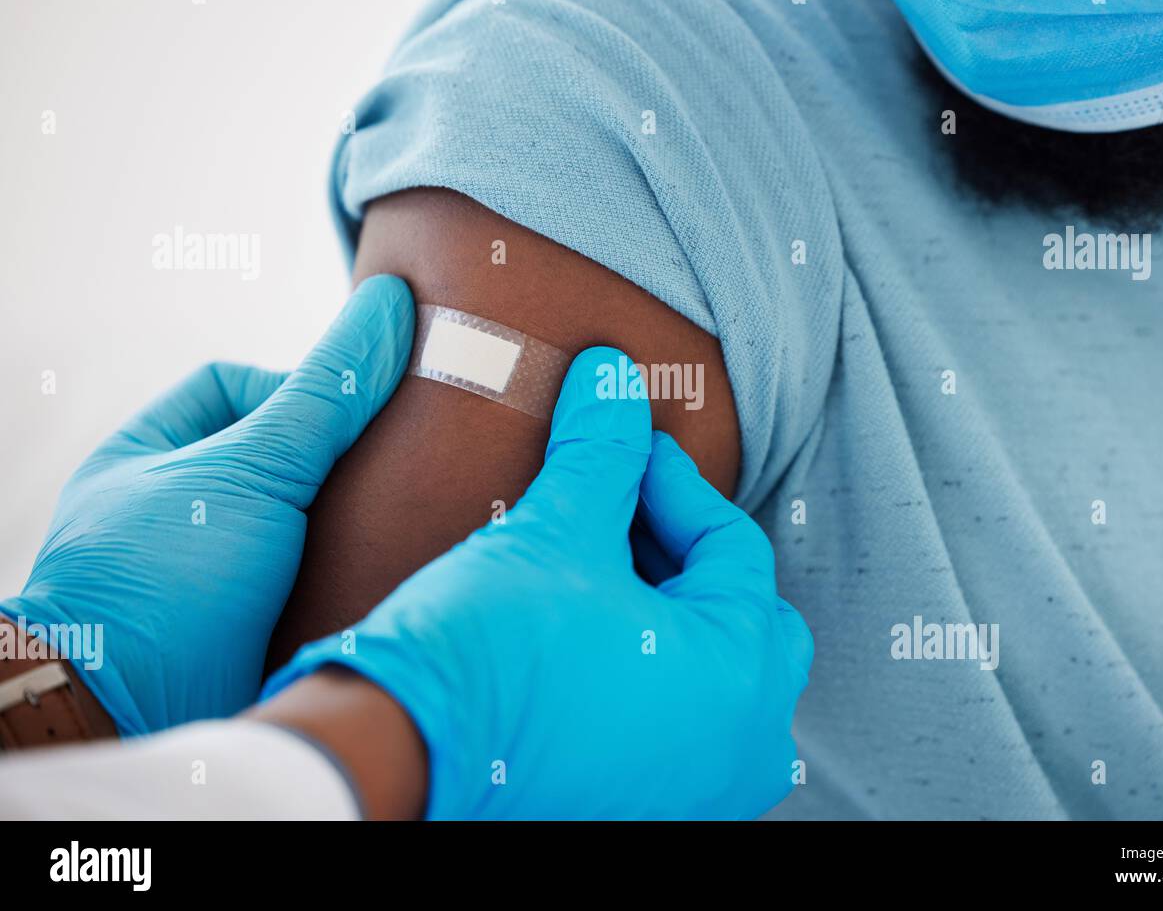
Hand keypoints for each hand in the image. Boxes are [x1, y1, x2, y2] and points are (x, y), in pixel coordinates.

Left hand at [0, 275, 414, 734]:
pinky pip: (310, 582)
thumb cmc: (166, 576)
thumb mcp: (252, 466)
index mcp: (152, 454)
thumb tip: (388, 302)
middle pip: (277, 455)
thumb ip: (326, 391)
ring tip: (406, 518)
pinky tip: (388, 571)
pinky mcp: (247, 627)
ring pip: (301, 522)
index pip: (235, 385)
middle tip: (399, 463)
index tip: (353, 411)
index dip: (299, 387)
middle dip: (338, 458)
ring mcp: (211, 571)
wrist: (130, 718)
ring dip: (352, 521)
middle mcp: (178, 509)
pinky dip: (347, 574)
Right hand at [265, 346, 812, 818]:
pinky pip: (676, 720)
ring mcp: (700, 790)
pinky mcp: (646, 809)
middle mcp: (741, 744)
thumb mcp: (556, 533)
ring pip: (710, 671)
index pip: (733, 546)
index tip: (628, 447)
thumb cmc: (489, 654)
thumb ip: (602, 451)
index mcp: (741, 673)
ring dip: (665, 610)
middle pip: (738, 612)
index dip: (675, 482)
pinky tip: (589, 630)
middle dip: (683, 552)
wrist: (399, 758)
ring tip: (600, 563)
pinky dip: (648, 668)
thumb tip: (612, 376)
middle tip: (623, 511)